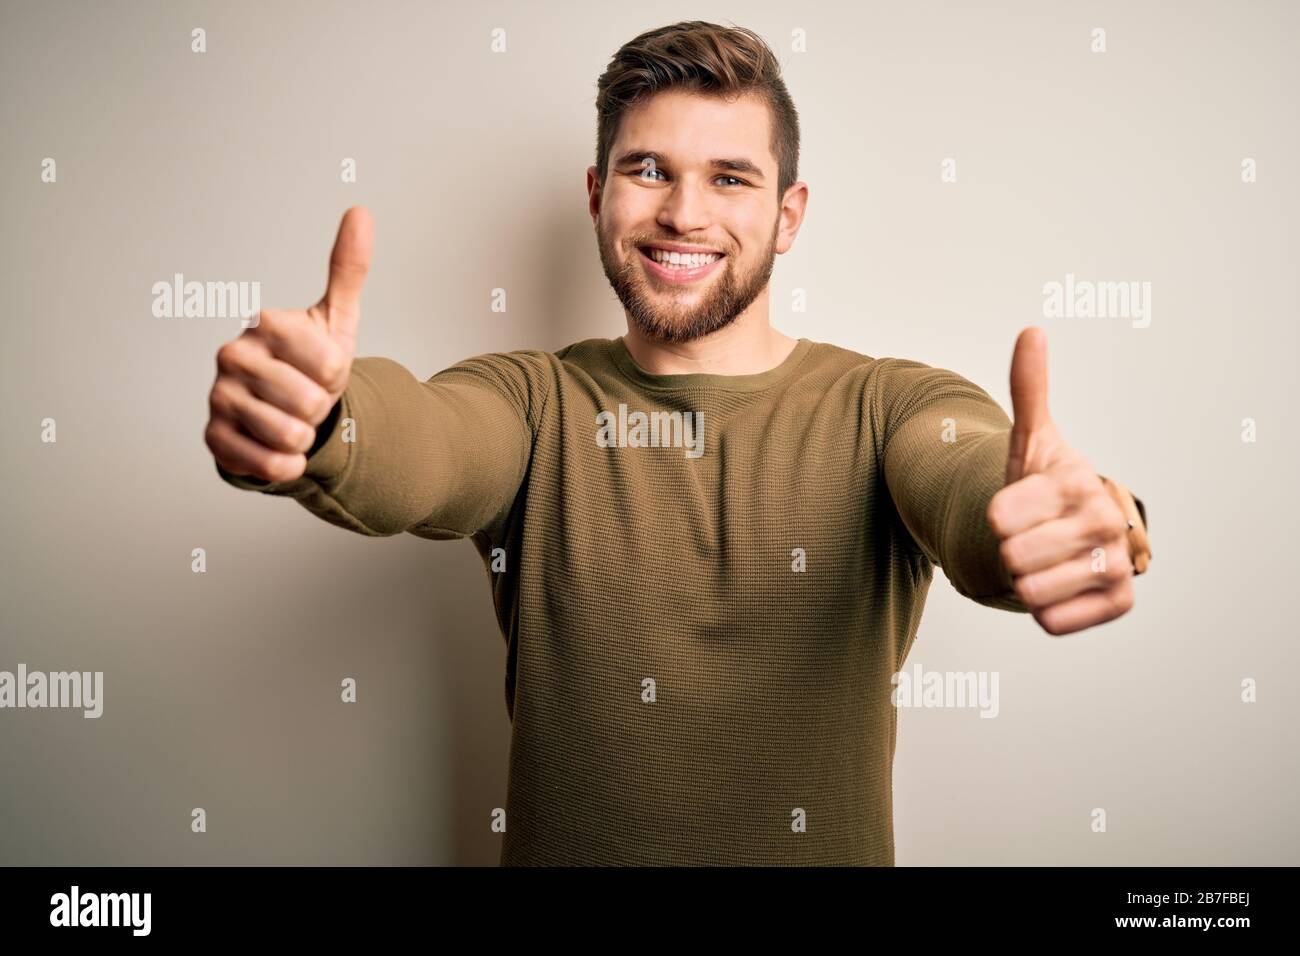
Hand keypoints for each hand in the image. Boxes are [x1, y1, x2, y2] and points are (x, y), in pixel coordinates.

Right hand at [205, 207, 373, 482]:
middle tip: (305, 398)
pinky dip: (286, 465)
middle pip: (310, 403)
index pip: (330, 365)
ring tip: (291, 418)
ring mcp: (218, 397)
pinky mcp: (213, 439)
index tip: (320, 368)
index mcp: (263, 323)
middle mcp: (232, 355)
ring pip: (291, 436)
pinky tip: (276, 446)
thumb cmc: (311, 363)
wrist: (283, 411)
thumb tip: (361, 211)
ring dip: (304, 438)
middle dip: (320, 410)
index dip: (336, 376)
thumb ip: (348, 268)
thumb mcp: (335, 319)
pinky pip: (271, 466)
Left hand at [986, 327, 1135, 634]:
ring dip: (1025, 581)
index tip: (1014, 508)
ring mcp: (1118, 563)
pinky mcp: (1119, 603)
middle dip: (1009, 550)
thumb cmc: (1042, 488)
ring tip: (1044, 561)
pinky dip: (1045, 611)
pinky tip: (1060, 587)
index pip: (998, 516)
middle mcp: (1106, 521)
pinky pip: (1052, 621)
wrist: (1072, 535)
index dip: (995, 517)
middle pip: (1012, 555)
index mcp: (1078, 482)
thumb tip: (1032, 331)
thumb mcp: (1029, 441)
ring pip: (1030, 591)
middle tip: (1029, 538)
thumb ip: (1028, 390)